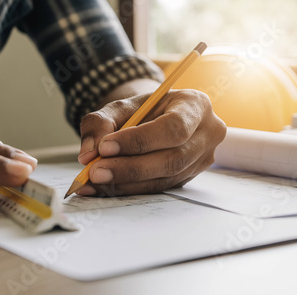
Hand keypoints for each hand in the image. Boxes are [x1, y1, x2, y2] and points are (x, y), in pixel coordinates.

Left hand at [75, 89, 226, 195]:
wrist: (159, 118)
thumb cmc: (144, 109)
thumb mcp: (121, 106)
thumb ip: (100, 123)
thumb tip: (89, 153)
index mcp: (196, 105)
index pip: (174, 127)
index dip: (140, 140)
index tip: (105, 147)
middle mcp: (207, 134)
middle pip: (173, 158)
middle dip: (130, 168)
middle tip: (95, 171)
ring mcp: (202, 160)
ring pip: (166, 178)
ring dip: (127, 183)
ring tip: (94, 181)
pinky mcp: (189, 178)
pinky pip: (160, 188)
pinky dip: (130, 189)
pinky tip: (104, 187)